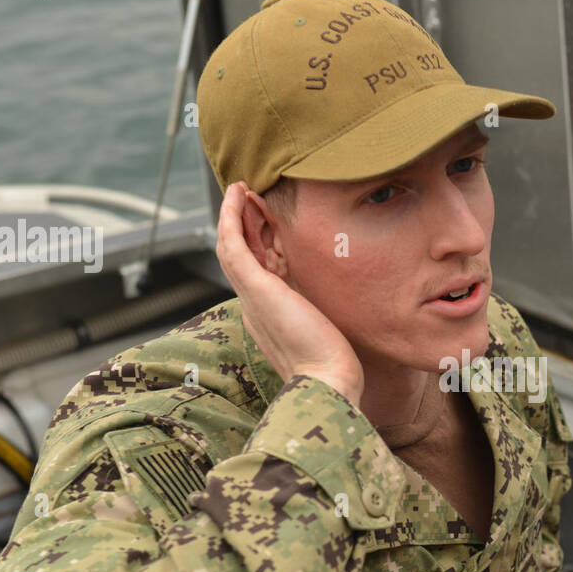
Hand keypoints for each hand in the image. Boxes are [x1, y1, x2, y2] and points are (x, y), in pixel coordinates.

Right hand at [214, 181, 364, 405]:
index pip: (259, 270)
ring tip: (240, 188)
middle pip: (242, 254)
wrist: (327, 383)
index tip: (269, 220)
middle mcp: (253, 306)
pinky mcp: (255, 288)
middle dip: (245, 223)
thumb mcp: (329, 331)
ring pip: (232, 246)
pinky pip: (232, 244)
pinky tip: (237, 194)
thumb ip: (325, 313)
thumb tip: (341, 298)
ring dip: (234, 214)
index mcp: (269, 317)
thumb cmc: (335, 367)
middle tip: (249, 194)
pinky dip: (231, 217)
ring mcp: (251, 297)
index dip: (260, 242)